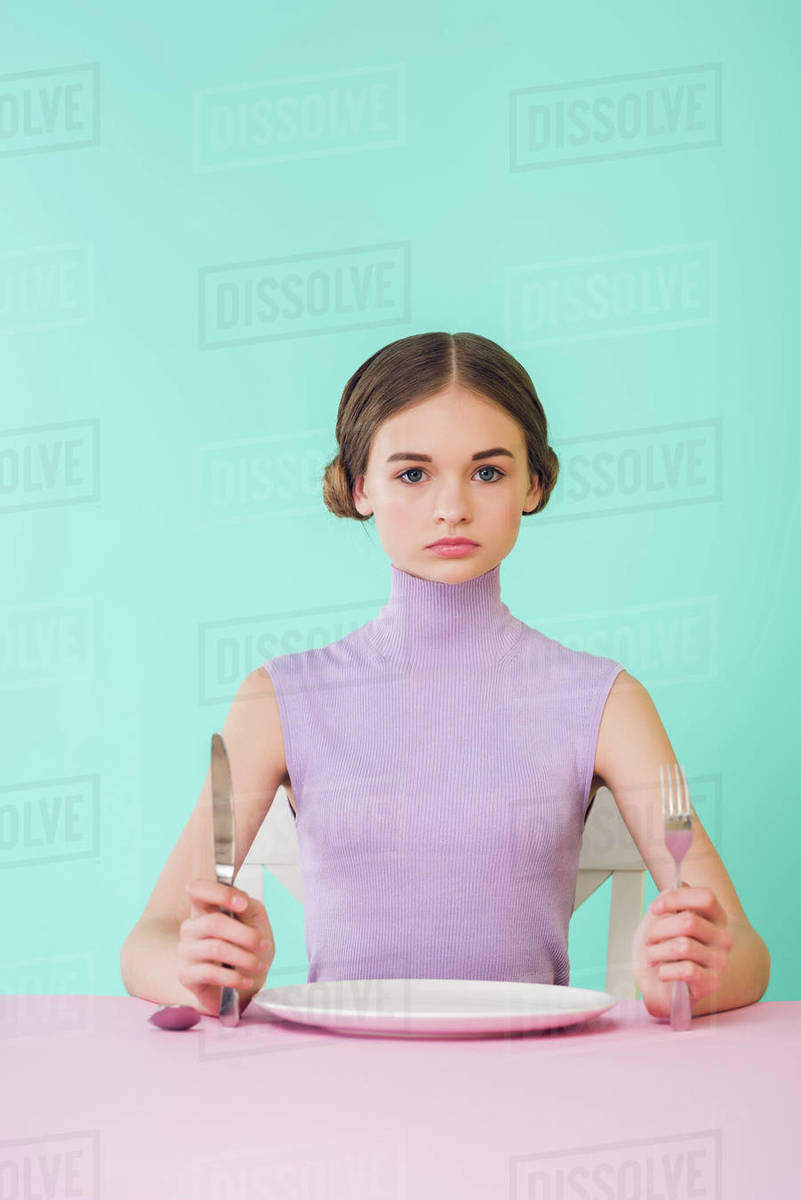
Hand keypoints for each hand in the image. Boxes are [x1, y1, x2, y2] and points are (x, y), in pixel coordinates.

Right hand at [177, 878, 274, 1016]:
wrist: (244, 986)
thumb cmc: (247, 949)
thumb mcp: (254, 921)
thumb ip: (247, 906)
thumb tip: (240, 899)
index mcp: (205, 909)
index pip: (197, 889)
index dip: (219, 893)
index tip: (243, 904)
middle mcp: (191, 927)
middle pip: (213, 922)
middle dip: (245, 935)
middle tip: (262, 945)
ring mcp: (186, 951)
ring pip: (215, 948)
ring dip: (244, 958)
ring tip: (259, 966)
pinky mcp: (186, 975)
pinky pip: (211, 973)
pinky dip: (235, 978)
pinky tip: (246, 980)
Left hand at [632, 883, 734, 1017]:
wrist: (653, 982)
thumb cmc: (659, 947)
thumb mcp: (659, 916)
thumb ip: (669, 897)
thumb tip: (675, 887)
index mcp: (715, 917)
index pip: (706, 897)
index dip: (676, 899)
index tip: (655, 908)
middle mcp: (723, 938)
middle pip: (689, 921)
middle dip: (658, 929)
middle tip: (650, 939)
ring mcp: (720, 961)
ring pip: (683, 946)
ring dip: (657, 951)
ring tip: (655, 956)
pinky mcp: (711, 983)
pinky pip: (686, 970)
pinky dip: (666, 971)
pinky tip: (664, 972)